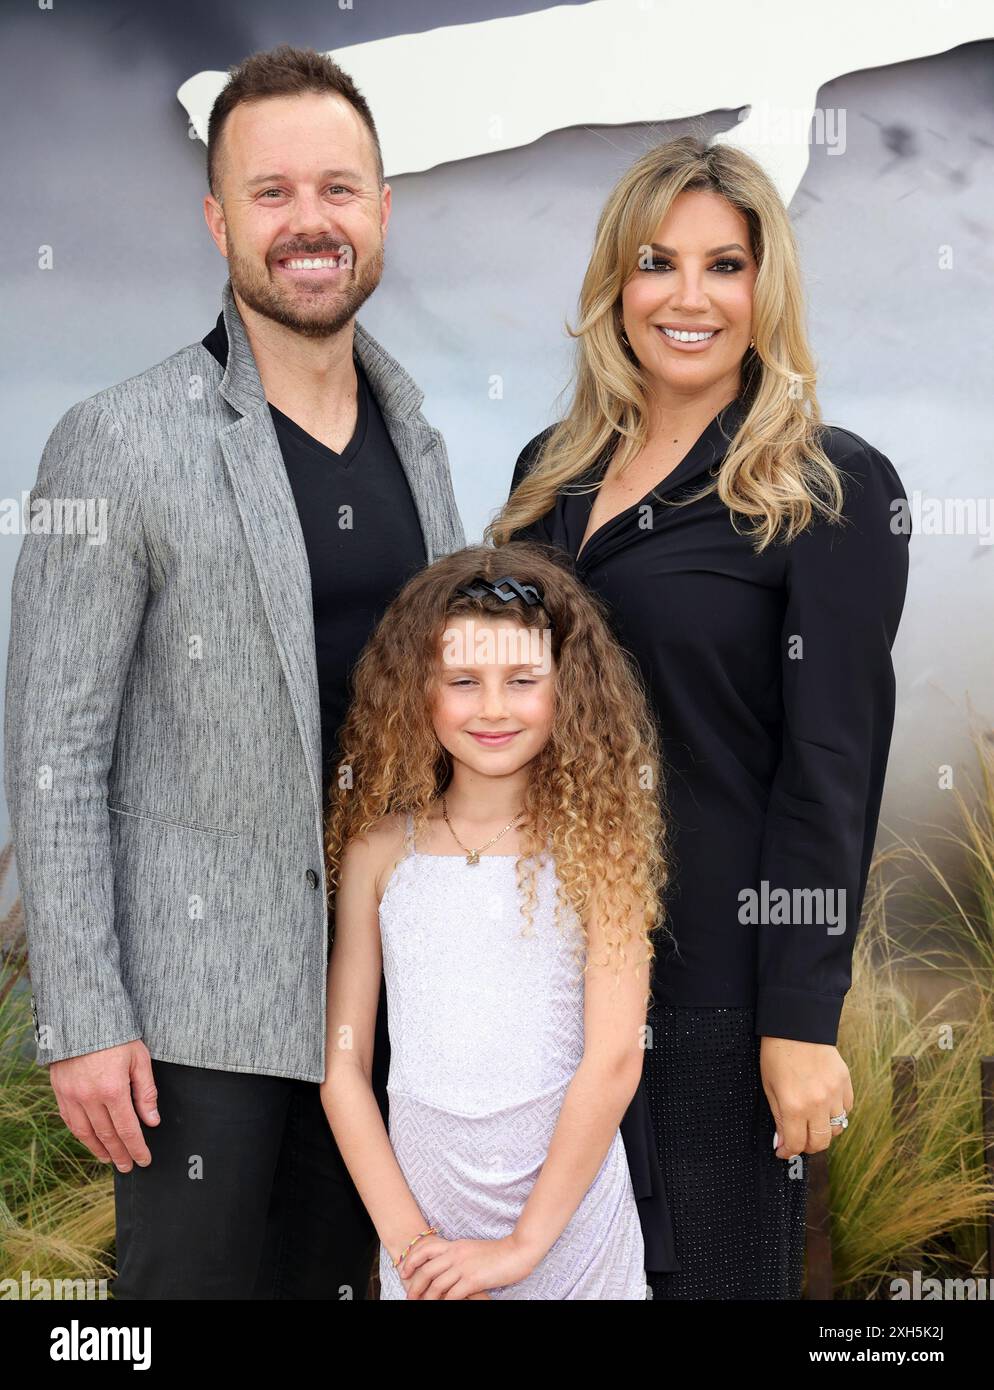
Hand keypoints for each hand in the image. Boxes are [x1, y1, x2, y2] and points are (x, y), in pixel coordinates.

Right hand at [50, 1040, 159, 1171]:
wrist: (82, 1017)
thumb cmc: (116, 1036)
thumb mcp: (139, 1059)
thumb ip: (146, 1092)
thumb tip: (152, 1121)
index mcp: (113, 1089)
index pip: (128, 1129)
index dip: (137, 1147)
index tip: (144, 1159)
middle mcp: (90, 1098)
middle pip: (107, 1135)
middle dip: (120, 1154)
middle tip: (129, 1166)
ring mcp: (72, 1097)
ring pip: (86, 1133)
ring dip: (99, 1150)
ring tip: (111, 1159)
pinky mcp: (60, 1092)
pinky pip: (70, 1122)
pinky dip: (81, 1136)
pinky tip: (90, 1141)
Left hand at [399, 1233, 534, 1299]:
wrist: (517, 1251)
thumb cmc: (497, 1252)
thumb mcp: (472, 1249)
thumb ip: (458, 1255)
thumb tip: (446, 1266)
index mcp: (455, 1245)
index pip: (426, 1248)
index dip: (412, 1260)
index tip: (404, 1271)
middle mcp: (456, 1254)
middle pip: (426, 1270)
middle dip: (415, 1285)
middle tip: (410, 1296)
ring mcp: (463, 1267)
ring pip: (436, 1285)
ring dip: (427, 1298)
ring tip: (423, 1304)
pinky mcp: (473, 1280)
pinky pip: (452, 1295)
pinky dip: (445, 1303)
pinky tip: (444, 1306)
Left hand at [759, 1036, 853, 1159]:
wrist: (797, 1025)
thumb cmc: (777, 1054)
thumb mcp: (769, 1087)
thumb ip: (778, 1118)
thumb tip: (783, 1144)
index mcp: (794, 1105)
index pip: (797, 1144)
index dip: (788, 1151)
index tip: (783, 1151)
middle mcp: (818, 1104)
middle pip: (820, 1143)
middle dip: (807, 1147)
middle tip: (797, 1140)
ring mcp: (835, 1093)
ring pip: (837, 1129)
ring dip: (824, 1131)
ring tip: (811, 1122)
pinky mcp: (846, 1083)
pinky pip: (847, 1110)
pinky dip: (837, 1114)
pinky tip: (824, 1106)